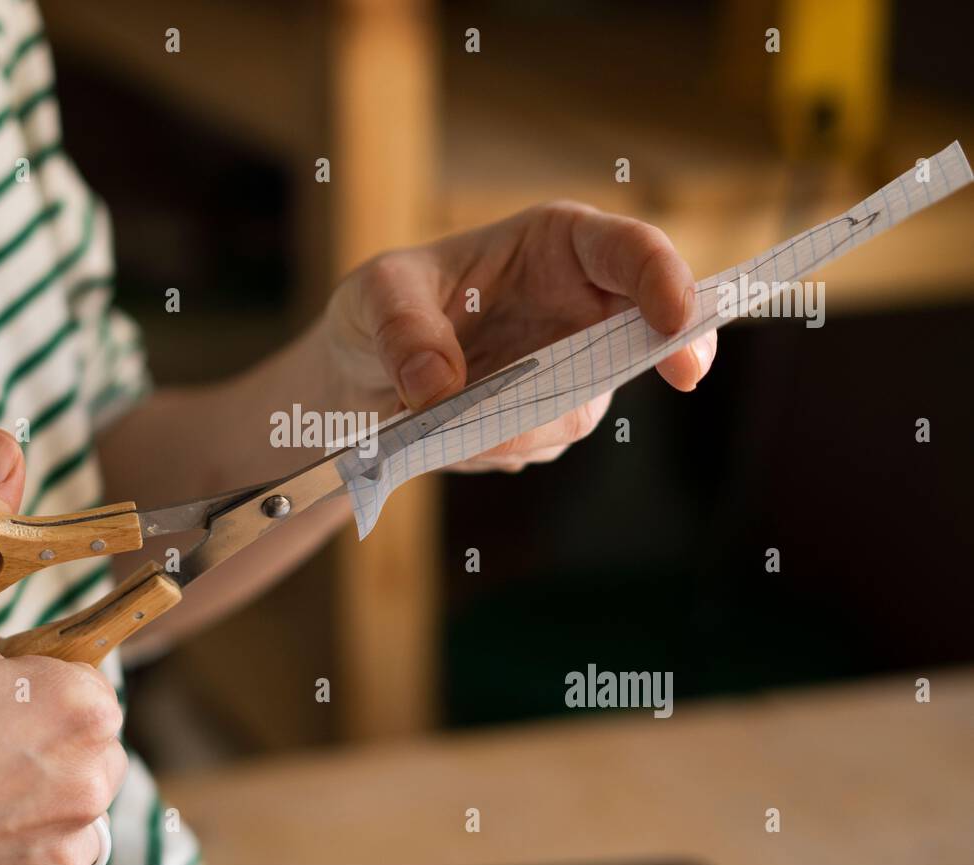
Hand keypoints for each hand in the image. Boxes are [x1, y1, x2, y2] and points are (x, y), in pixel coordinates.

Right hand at [0, 429, 125, 864]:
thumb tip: (6, 443)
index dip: (21, 671)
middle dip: (25, 724)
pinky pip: (46, 846)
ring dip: (18, 780)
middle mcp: (93, 784)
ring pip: (63, 790)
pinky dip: (9, 833)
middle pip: (78, 733)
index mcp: (82, 705)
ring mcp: (65, 847)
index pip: (81, 671)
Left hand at [321, 202, 716, 469]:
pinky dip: (490, 445)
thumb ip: (404, 330)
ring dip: (517, 424)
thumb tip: (439, 390)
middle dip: (648, 363)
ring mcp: (573, 369)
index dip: (665, 281)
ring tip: (443, 417)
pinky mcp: (549, 420)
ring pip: (578, 409)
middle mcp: (582, 306)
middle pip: (640, 338)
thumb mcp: (376, 294)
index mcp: (560, 246)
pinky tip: (445, 431)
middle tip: (629, 388)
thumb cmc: (382, 304)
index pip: (633, 252)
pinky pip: (536, 444)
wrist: (361, 369)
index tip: (676, 320)